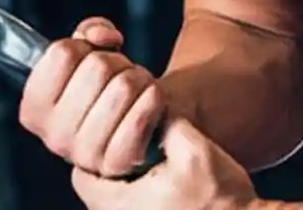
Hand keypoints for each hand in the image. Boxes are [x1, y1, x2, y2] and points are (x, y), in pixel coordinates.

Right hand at [20, 17, 166, 177]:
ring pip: (123, 87)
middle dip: (116, 61)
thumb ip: (88, 31)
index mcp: (34, 109)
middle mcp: (54, 137)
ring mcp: (85, 154)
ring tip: (136, 88)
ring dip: (139, 77)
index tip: (90, 58)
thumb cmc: (105, 87)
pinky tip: (151, 101)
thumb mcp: (87, 52)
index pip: (62, 53)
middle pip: (96, 67)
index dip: (84, 46)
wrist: (138, 127)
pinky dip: (153, 98)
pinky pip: (141, 116)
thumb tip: (101, 36)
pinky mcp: (119, 163)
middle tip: (119, 74)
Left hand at [72, 117, 257, 209]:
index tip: (114, 128)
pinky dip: (137, 191)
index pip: (82, 171)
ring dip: (124, 176)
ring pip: (111, 198)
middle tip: (130, 139)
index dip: (95, 144)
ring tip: (147, 158)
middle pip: (95, 185)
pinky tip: (160, 177)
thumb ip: (165, 123)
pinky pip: (130, 208)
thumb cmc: (220, 198)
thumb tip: (148, 104)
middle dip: (109, 159)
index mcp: (119, 204)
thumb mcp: (193, 149)